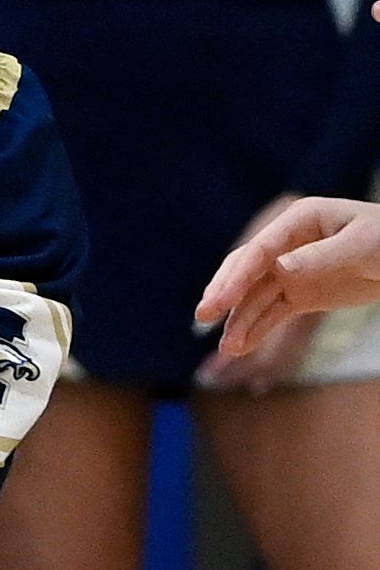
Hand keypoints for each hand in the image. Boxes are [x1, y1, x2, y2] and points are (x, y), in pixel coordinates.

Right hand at [199, 195, 379, 360]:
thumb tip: (279, 267)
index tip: (220, 300)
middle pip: (246, 270)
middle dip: (226, 294)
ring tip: (229, 348)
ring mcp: (292, 270)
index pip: (260, 250)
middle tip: (205, 316)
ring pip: (255, 297)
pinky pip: (272, 313)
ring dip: (240, 320)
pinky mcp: (300, 294)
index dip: (238, 275)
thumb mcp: (363, 246)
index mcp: (300, 221)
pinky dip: (256, 329)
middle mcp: (288, 245)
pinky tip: (241, 346)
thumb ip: (322, 256)